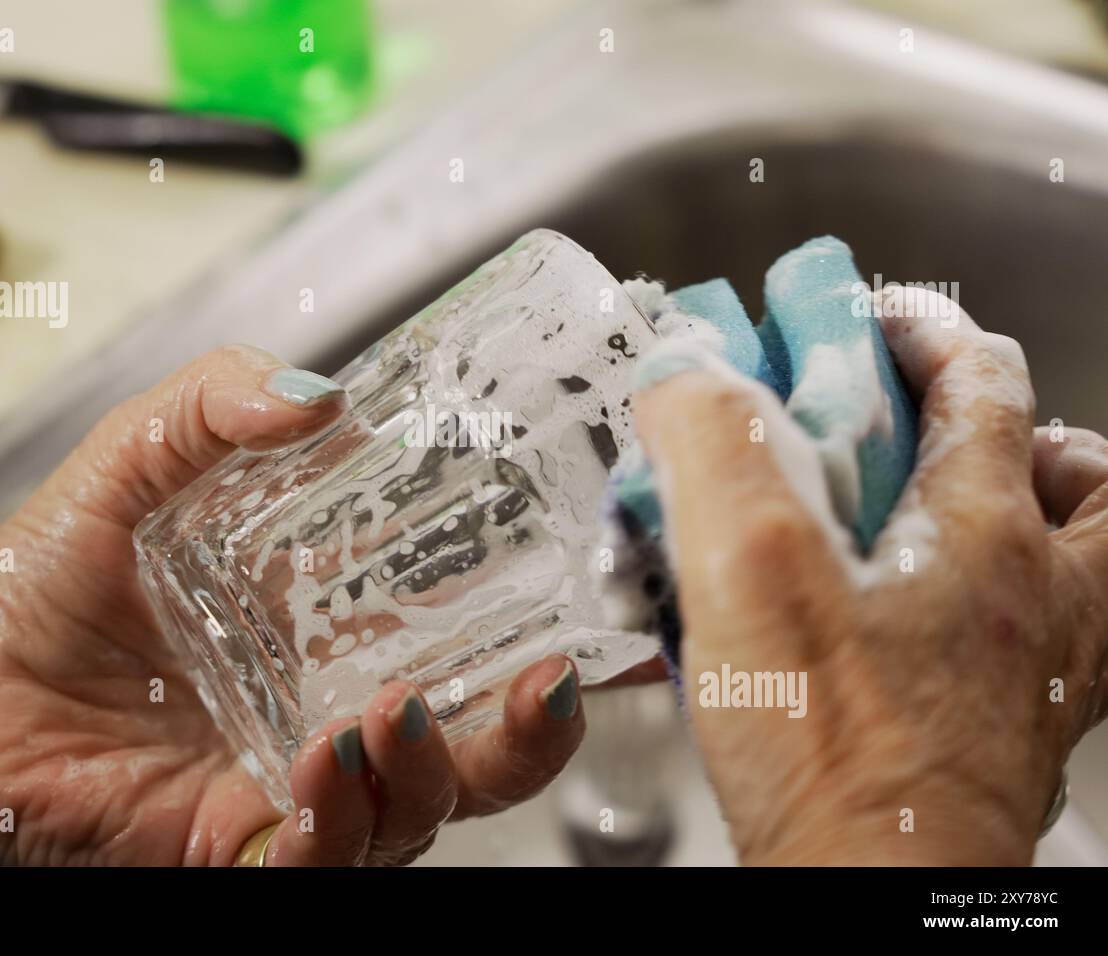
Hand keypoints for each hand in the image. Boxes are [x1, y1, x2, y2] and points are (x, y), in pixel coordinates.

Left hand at [0, 345, 584, 865]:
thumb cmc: (56, 571)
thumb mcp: (143, 455)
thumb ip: (222, 402)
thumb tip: (319, 393)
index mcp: (339, 641)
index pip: (472, 659)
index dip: (545, 656)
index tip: (598, 633)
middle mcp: (332, 723)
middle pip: (473, 758)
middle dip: (531, 740)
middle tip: (550, 690)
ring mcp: (289, 793)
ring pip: (411, 818)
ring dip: (424, 774)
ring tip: (383, 716)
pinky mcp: (230, 849)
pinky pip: (317, 861)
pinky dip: (336, 824)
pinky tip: (321, 767)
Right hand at [633, 285, 1107, 864]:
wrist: (871, 887)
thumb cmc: (833, 750)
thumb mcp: (747, 565)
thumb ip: (715, 446)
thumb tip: (690, 371)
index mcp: (985, 532)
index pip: (982, 381)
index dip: (919, 329)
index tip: (863, 317)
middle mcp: (1040, 595)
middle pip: (1083, 474)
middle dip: (1016, 425)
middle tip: (946, 424)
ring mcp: (1041, 670)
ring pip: (1094, 562)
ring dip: (1039, 512)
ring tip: (960, 509)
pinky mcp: (1012, 735)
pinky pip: (1052, 648)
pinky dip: (1015, 611)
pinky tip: (933, 625)